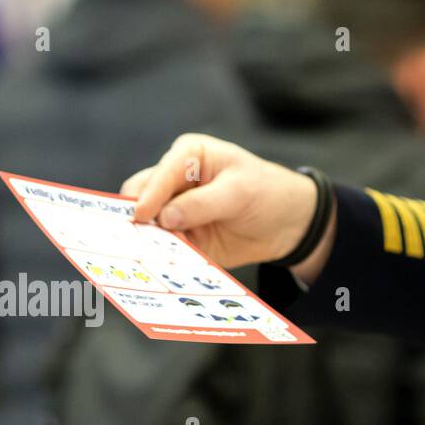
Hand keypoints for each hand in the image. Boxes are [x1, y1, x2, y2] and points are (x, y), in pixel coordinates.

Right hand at [120, 133, 335, 281]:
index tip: (143, 216)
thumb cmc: (266, 192)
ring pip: (150, 228)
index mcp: (186, 157)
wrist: (288, 224)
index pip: (158, 175)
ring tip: (148, 256)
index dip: (149, 195)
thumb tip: (165, 219)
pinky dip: (164, 258)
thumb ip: (202, 204)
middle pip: (142, 200)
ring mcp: (176, 213)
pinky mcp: (184, 240)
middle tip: (136, 238)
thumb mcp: (239, 192)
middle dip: (139, 219)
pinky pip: (167, 250)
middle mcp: (174, 183)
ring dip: (149, 242)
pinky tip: (164, 267)